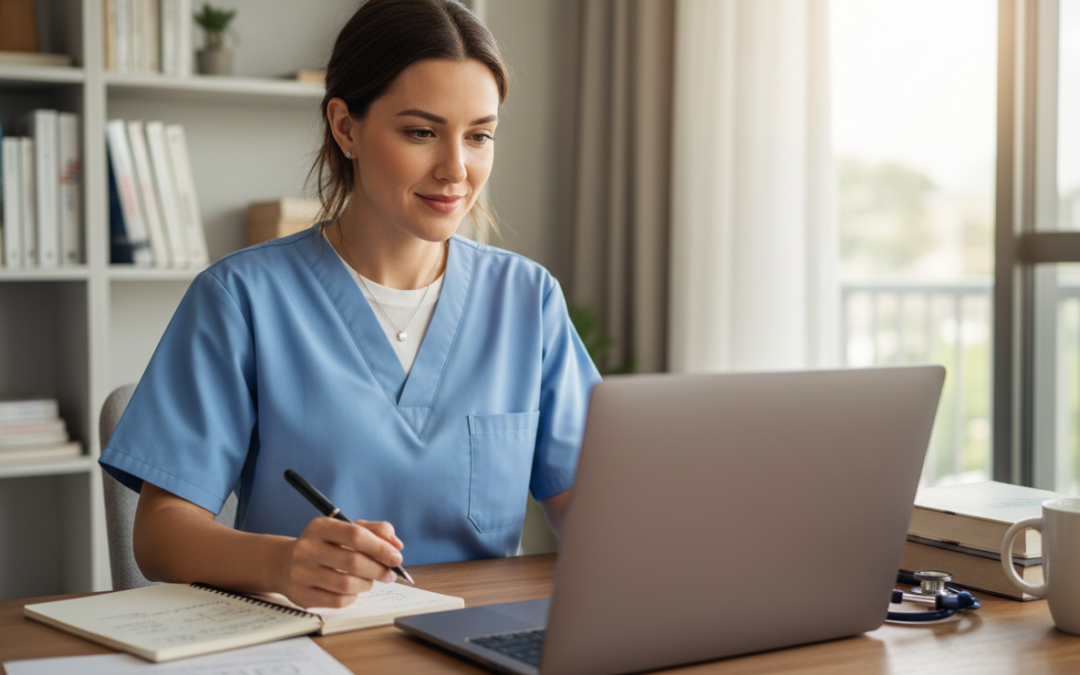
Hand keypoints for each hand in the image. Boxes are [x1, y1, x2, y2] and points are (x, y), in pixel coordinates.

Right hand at [279, 517, 404, 608]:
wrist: (285, 564)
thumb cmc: (325, 545)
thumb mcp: (345, 530)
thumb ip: (374, 531)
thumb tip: (396, 545)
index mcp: (320, 527)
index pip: (356, 535)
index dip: (380, 547)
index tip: (396, 557)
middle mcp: (306, 548)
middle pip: (354, 562)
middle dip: (379, 570)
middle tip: (390, 574)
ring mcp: (300, 573)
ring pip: (348, 584)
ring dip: (367, 584)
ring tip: (369, 580)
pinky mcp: (300, 595)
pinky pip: (338, 601)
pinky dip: (353, 597)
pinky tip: (353, 591)